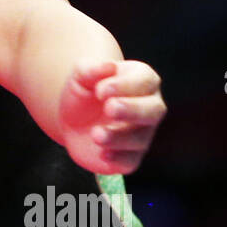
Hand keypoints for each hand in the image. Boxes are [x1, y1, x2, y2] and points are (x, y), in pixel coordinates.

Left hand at [58, 59, 166, 175]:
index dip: (125, 86)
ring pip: (140, 138)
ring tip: (96, 134)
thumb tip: (108, 66)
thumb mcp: (80, 77)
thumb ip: (91, 69)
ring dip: (119, 136)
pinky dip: (118, 159)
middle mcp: (149, 107)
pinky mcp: (132, 156)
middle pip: (153, 110)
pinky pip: (131, 160)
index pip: (144, 81)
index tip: (99, 90)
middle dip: (132, 110)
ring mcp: (143, 133)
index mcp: (142, 81)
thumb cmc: (85, 94)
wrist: (73, 122)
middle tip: (109, 109)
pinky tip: (103, 154)